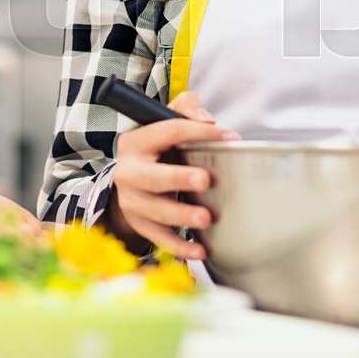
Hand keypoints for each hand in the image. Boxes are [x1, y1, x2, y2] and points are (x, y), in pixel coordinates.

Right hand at [108, 90, 237, 260]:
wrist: (132, 179)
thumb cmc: (158, 147)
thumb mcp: (166, 119)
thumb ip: (187, 107)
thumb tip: (208, 122)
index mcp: (135, 141)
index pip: (168, 131)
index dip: (199, 133)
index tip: (230, 137)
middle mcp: (128, 172)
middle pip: (152, 177)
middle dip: (178, 178)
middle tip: (205, 180)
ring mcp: (131, 201)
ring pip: (155, 211)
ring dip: (181, 215)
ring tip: (206, 218)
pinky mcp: (139, 224)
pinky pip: (159, 238)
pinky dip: (179, 246)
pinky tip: (200, 249)